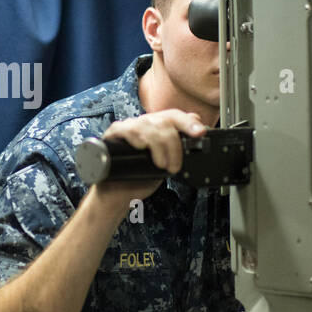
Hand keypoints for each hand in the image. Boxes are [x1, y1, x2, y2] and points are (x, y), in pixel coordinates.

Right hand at [91, 109, 207, 202]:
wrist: (118, 196)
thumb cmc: (141, 179)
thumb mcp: (167, 164)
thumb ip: (180, 147)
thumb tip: (199, 132)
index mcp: (157, 128)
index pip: (174, 116)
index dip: (188, 122)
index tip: (200, 133)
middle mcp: (142, 124)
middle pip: (163, 120)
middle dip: (174, 144)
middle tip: (174, 166)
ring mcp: (127, 128)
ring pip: (147, 125)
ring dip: (158, 146)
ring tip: (161, 165)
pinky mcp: (111, 136)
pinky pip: (124, 128)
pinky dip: (134, 135)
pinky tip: (141, 146)